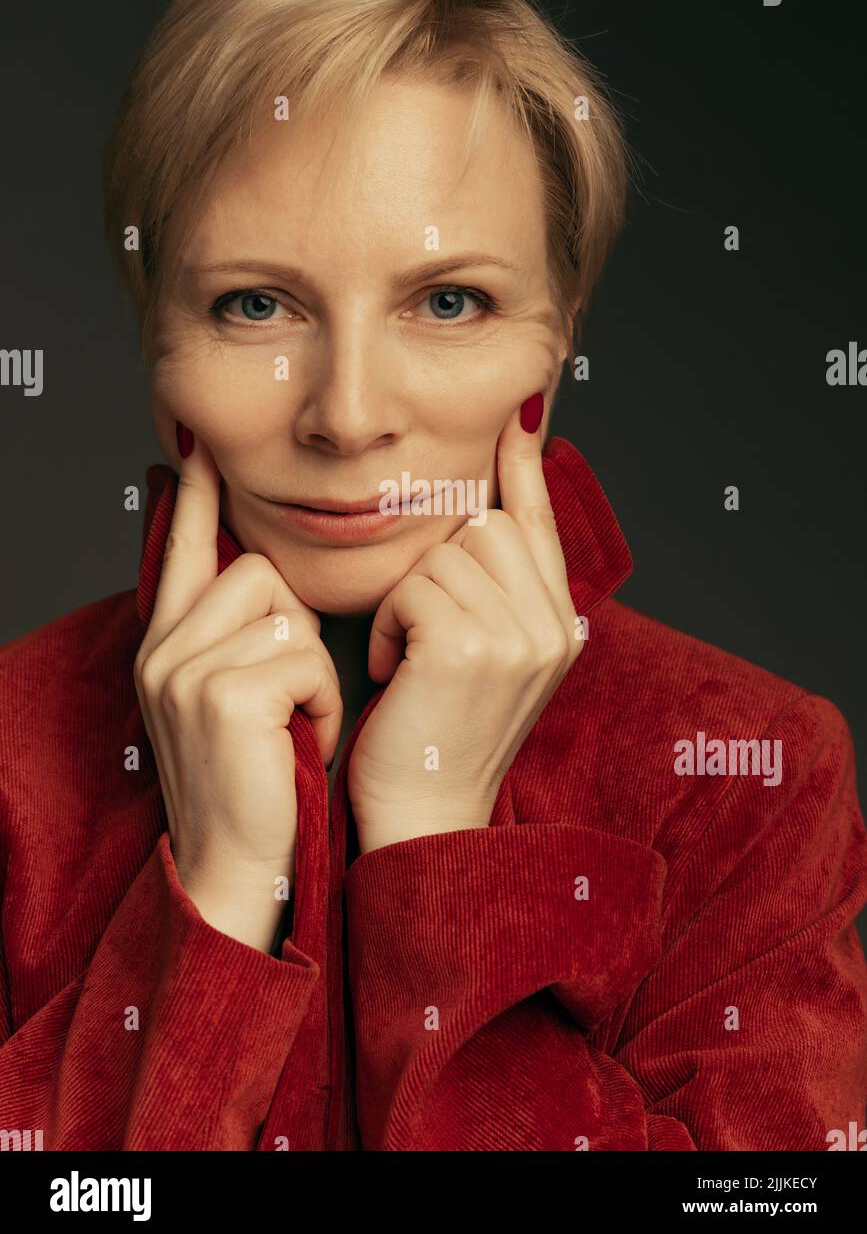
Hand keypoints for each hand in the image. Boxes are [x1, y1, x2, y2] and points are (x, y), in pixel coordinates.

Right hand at [134, 428, 341, 950]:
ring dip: (312, 668)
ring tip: (297, 721)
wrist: (240, 871)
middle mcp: (163, 648)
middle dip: (295, 629)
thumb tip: (270, 586)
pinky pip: (305, 657)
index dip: (191, 497)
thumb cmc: (258, 783)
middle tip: (291, 696)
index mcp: (168, 644)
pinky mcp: (222, 695)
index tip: (197, 445)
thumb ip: (241, 637)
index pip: (179, 548)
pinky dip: (323, 702)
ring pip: (286, 611)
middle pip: (256, 570)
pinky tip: (304, 740)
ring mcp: (184, 669)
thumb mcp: (237, 700)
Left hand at [347, 398, 582, 853]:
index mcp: (558, 625)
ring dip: (407, 598)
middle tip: (416, 627)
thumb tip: (483, 508)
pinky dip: (387, 624)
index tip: (520, 411)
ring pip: (445, 549)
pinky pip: (412, 586)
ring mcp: (520, 637)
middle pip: (485, 523)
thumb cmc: (432, 738)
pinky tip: (390, 672)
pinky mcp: (471, 649)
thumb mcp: (481, 658)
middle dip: (434, 562)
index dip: (524, 467)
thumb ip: (494, 589)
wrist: (421, 822)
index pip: (539, 521)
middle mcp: (553, 626)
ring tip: (403, 657)